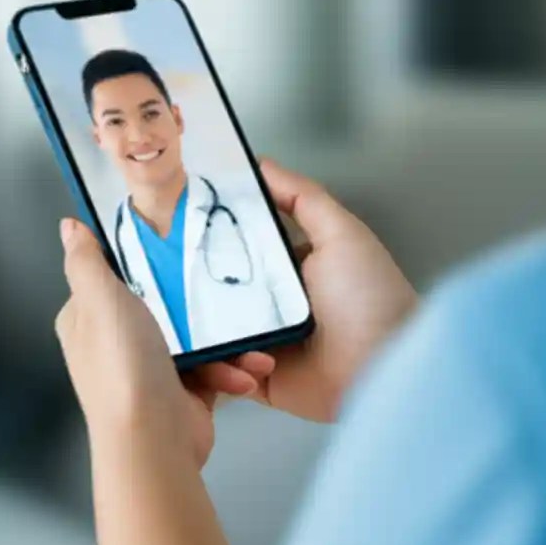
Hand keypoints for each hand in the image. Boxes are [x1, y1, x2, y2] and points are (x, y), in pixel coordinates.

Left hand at [55, 217, 274, 466]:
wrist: (153, 442)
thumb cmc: (122, 368)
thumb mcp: (100, 301)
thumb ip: (85, 262)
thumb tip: (69, 227)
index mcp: (89, 319)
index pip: (113, 272)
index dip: (142, 254)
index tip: (176, 235)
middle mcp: (117, 342)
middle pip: (162, 300)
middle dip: (198, 299)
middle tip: (226, 285)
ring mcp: (151, 367)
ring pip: (196, 334)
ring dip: (227, 341)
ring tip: (250, 345)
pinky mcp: (183, 390)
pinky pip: (214, 366)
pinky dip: (232, 370)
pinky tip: (244, 372)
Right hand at [195, 159, 417, 421]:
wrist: (384, 368)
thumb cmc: (372, 299)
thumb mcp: (341, 232)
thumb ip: (302, 195)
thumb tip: (261, 164)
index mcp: (287, 266)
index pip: (234, 245)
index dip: (203, 235)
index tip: (171, 224)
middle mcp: (269, 303)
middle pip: (211, 288)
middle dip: (185, 284)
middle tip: (161, 277)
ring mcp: (260, 342)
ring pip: (206, 331)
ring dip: (198, 330)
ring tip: (202, 324)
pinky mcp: (256, 379)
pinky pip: (219, 372)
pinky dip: (217, 368)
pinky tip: (241, 358)